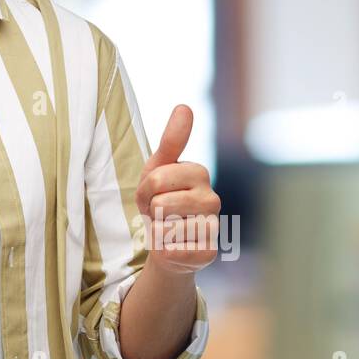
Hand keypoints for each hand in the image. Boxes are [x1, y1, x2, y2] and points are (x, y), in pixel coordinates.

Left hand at [135, 104, 219, 274]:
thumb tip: (185, 106)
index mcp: (199, 172)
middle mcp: (212, 198)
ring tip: (166, 228)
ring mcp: (213, 226)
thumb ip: (172, 139)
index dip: (146, 189)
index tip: (153, 192)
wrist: (167, 240)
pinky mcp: (209, 252)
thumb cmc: (161, 199)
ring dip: (156, 231)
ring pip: (165, 228)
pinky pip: (172, 250)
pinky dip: (164, 250)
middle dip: (149, 210)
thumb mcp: (158, 168)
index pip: (156, 179)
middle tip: (158, 213)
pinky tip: (174, 245)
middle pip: (159, 204)